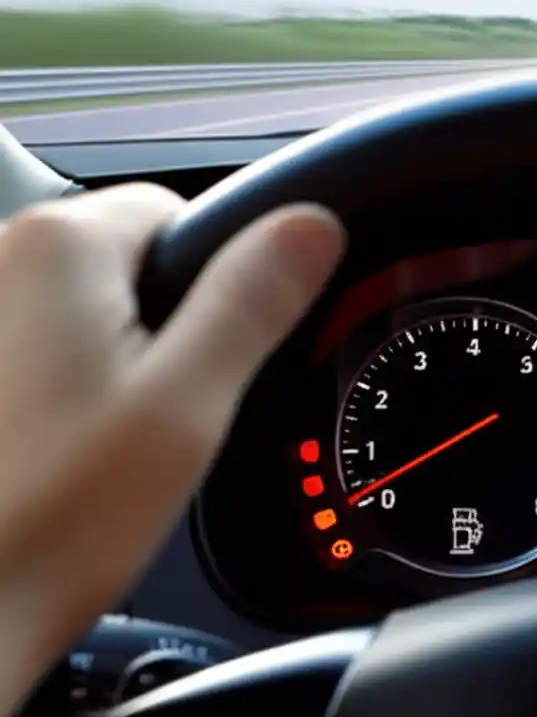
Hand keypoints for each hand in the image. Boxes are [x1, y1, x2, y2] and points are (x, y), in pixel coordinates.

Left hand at [0, 185, 343, 712]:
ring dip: (122, 361)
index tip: (213, 358)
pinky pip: (55, 348)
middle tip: (164, 414)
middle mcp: (3, 262)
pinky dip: (76, 387)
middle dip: (168, 328)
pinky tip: (72, 449)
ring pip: (95, 311)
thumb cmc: (56, 517)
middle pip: (134, 261)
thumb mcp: (189, 403)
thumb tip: (311, 226)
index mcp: (58, 247)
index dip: (222, 285)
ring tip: (112, 443)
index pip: (181, 212)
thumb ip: (252, 301)